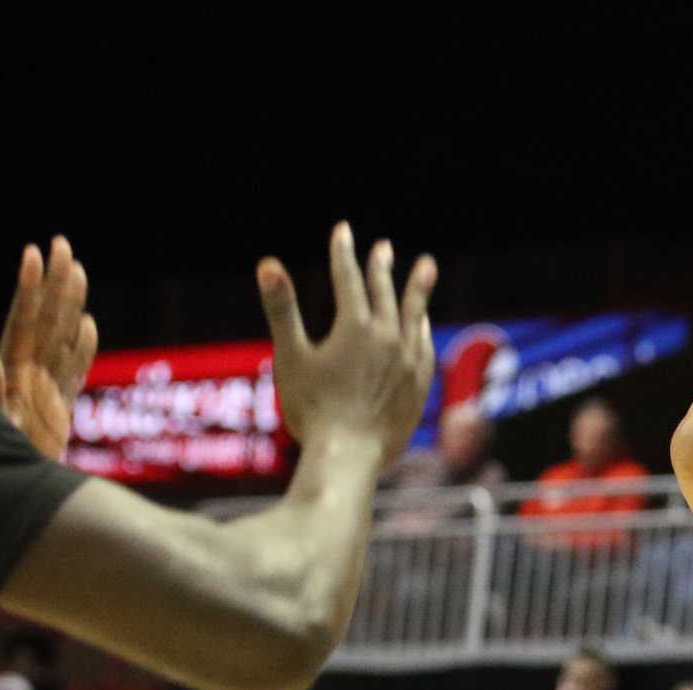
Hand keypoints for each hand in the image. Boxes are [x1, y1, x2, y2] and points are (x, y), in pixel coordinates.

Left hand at [0, 236, 97, 458]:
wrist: (11, 498)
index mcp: (15, 372)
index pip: (24, 320)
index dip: (30, 287)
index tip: (33, 252)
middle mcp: (31, 375)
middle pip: (47, 319)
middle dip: (56, 282)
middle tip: (62, 243)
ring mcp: (46, 390)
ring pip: (63, 337)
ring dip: (71, 304)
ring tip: (77, 269)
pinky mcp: (59, 409)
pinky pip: (75, 371)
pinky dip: (83, 348)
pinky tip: (88, 324)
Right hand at [261, 223, 436, 461]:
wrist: (349, 455)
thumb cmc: (312, 409)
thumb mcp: (291, 356)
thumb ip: (282, 309)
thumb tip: (267, 264)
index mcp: (355, 327)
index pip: (348, 278)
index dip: (343, 252)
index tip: (343, 230)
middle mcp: (388, 338)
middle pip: (385, 292)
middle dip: (381, 267)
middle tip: (383, 247)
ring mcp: (408, 362)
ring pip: (414, 315)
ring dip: (417, 289)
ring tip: (425, 266)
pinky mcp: (419, 386)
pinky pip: (424, 347)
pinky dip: (420, 329)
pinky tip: (420, 326)